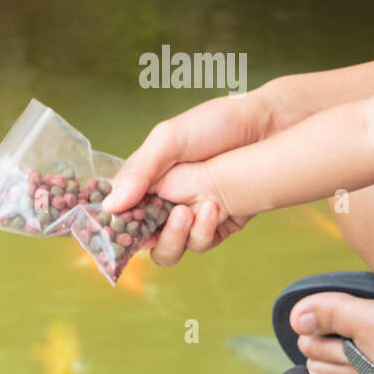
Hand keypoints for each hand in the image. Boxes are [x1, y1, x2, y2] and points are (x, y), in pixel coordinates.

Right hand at [102, 93, 272, 266]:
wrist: (265, 125)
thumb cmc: (214, 124)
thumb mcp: (168, 139)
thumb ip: (139, 172)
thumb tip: (109, 206)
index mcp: (146, 182)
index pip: (121, 214)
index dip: (116, 227)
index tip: (120, 227)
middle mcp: (165, 203)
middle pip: (143, 240)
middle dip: (150, 237)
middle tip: (171, 214)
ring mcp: (191, 217)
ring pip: (170, 249)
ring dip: (178, 236)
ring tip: (192, 210)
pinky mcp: (218, 226)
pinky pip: (201, 244)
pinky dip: (204, 232)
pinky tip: (214, 207)